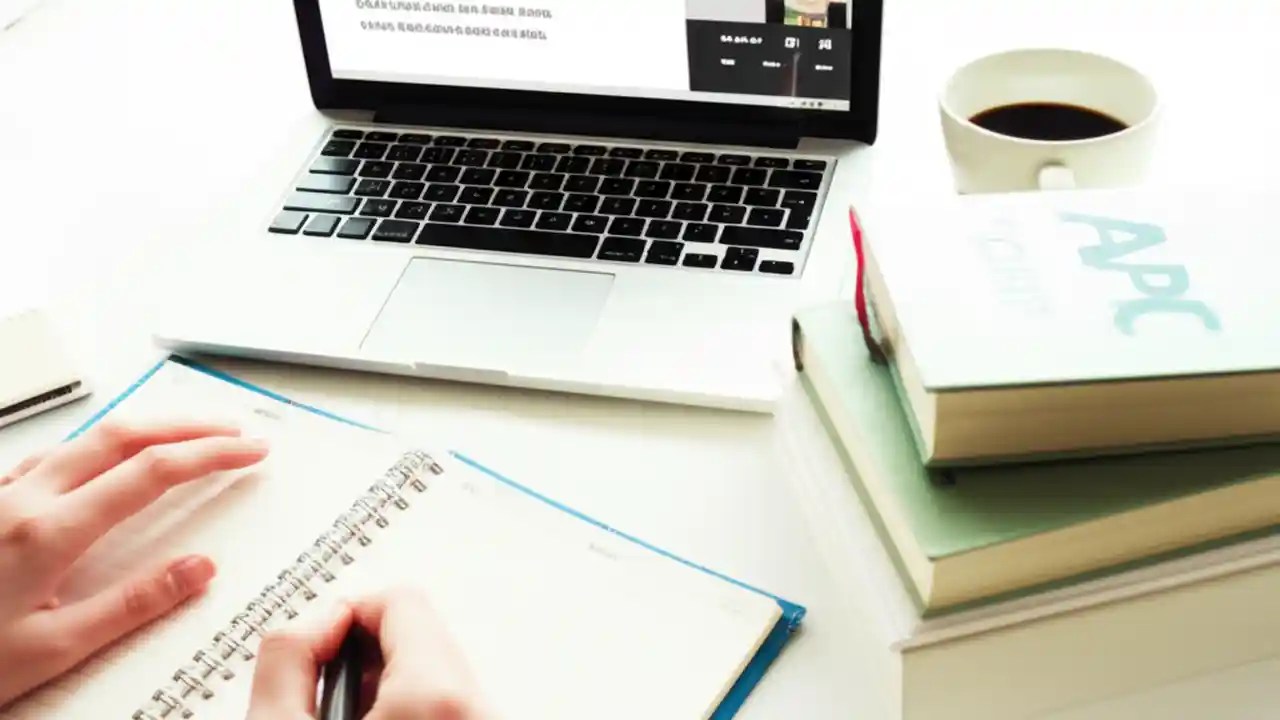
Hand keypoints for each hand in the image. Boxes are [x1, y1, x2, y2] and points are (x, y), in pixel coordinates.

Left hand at [0, 420, 268, 706]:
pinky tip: (108, 455)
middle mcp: (23, 497)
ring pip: (86, 435)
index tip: (250, 451)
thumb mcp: (51, 650)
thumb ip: (131, 605)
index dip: (210, 454)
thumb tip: (197, 569)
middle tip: (235, 430)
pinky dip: (98, 443)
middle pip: (123, 433)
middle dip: (188, 424)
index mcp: (48, 531)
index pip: (151, 472)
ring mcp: (1, 493)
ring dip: (147, 426)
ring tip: (187, 432)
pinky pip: (52, 453)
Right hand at [247, 587, 487, 719]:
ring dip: (394, 686)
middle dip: (372, 655)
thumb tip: (320, 620)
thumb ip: (289, 654)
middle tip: (333, 700)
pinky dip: (417, 708)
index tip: (324, 646)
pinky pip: (455, 701)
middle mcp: (480, 710)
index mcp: (437, 697)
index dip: (351, 613)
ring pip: (440, 672)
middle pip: (425, 634)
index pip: (403, 599)